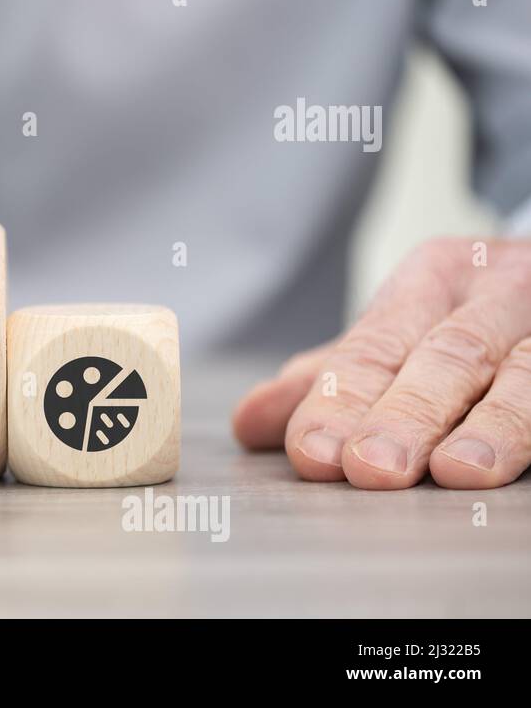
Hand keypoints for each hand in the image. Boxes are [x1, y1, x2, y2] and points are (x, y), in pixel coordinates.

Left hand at [233, 237, 530, 489]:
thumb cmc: (466, 319)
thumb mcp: (396, 337)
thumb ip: (329, 382)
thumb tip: (249, 422)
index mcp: (432, 280)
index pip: (377, 345)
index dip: (343, 402)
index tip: (313, 454)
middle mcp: (498, 292)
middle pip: (450, 355)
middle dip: (408, 414)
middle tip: (372, 469)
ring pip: (529, 373)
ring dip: (494, 427)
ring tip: (457, 472)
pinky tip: (525, 470)